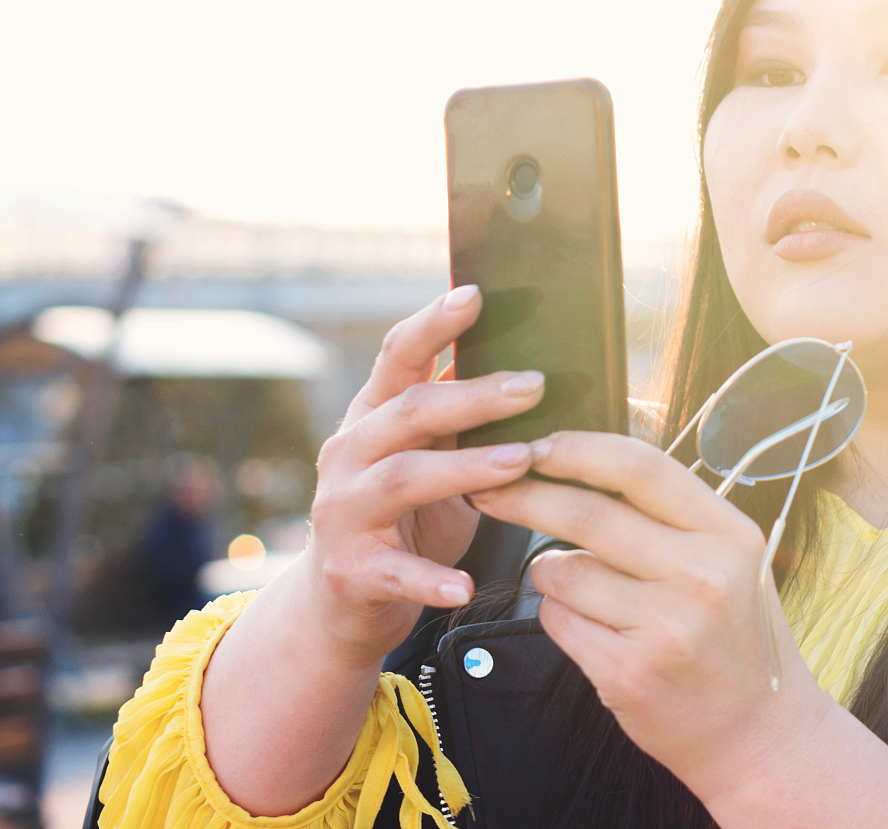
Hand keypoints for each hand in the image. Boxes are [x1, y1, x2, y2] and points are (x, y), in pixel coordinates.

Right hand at [302, 287, 546, 663]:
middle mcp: (350, 454)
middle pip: (411, 411)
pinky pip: (394, 572)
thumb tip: (523, 356)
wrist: (341, 603)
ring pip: (404, 478)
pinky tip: (465, 586)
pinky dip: (429, 578)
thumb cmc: (406, 516)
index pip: (397, 357)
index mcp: (372, 417)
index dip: (432, 324)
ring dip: (465, 469)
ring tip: (521, 463)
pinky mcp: (351, 571)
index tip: (475, 294)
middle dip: (475, 396)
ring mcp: (343, 512)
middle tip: (535, 385)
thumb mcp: (430, 455)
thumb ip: (458, 414)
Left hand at [467, 433, 832, 804]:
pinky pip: (559, 621)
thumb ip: (674, 517)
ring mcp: (665, 626)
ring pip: (562, 570)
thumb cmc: (737, 638)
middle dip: (525, 495)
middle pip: (587, 513)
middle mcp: (702, 575)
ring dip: (549, 570)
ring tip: (579, 585)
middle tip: (490, 488)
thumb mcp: (733, 561)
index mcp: (730, 534)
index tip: (537, 445)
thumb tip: (586, 464)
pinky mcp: (627, 672)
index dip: (578, 448)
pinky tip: (591, 627)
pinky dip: (559, 615)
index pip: (641, 467)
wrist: (759, 732)